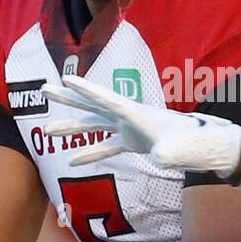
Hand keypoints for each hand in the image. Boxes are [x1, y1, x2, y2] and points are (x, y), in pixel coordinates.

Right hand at [42, 74, 240, 174]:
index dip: (85, 90)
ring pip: (93, 125)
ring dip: (72, 128)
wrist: (196, 145)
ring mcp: (126, 128)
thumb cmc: (187, 143)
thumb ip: (167, 152)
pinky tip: (73, 163)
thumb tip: (161, 157)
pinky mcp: (130, 142)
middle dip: (68, 98)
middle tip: (44, 89)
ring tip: (48, 131)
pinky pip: (104, 147)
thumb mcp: (175, 149)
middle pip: (91, 105)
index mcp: (133, 113)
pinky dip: (89, 154)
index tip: (66, 79)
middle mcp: (126, 116)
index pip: (105, 99)